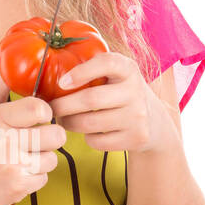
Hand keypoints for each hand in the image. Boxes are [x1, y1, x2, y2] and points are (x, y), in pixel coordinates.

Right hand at [0, 71, 67, 204]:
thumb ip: (0, 86)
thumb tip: (10, 60)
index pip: (39, 108)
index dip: (46, 112)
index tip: (39, 116)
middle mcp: (5, 141)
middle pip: (56, 134)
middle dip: (51, 136)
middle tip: (38, 137)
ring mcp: (13, 166)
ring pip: (53, 158)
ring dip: (42, 158)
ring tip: (23, 157)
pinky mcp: (18, 187)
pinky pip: (44, 178)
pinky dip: (34, 177)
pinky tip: (17, 172)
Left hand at [49, 52, 177, 155]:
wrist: (155, 123)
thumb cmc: (122, 94)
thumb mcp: (117, 76)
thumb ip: (94, 70)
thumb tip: (49, 74)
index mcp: (128, 69)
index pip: (107, 63)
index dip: (82, 71)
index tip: (61, 82)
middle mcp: (136, 91)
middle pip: (90, 99)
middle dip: (63, 105)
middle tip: (51, 108)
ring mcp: (138, 116)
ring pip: (90, 123)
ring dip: (70, 123)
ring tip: (64, 120)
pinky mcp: (136, 138)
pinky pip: (98, 141)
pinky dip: (87, 138)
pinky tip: (88, 131)